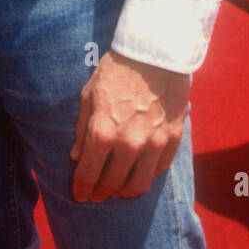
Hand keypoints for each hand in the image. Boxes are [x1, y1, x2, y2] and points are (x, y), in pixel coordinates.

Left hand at [71, 50, 189, 201]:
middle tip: (96, 194)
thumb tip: (76, 155)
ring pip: (139, 185)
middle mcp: (128, 144)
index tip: (79, 195)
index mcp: (102, 132)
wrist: (155, 52)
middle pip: (112, 184)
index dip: (81, 188)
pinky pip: (159, 169)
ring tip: (118, 190)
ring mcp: (153, 143)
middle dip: (101, 193)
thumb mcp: (89, 93)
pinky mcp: (172, 139)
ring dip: (125, 191)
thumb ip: (82, 128)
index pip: (88, 174)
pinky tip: (139, 171)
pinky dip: (147, 175)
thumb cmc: (117, 69)